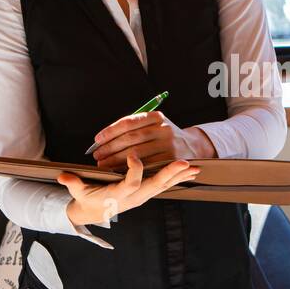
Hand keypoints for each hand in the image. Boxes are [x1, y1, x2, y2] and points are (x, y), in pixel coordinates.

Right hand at [59, 151, 200, 225]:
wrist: (95, 212)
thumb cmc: (88, 199)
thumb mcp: (79, 192)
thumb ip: (73, 184)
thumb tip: (62, 176)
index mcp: (118, 196)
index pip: (131, 183)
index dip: (134, 169)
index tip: (133, 153)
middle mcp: (134, 197)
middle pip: (155, 186)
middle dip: (170, 174)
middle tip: (184, 163)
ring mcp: (142, 196)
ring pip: (163, 185)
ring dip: (179, 176)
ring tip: (195, 167)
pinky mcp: (146, 193)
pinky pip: (164, 185)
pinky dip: (177, 178)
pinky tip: (190, 171)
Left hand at [89, 111, 215, 170]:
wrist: (193, 147)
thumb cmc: (164, 137)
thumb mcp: (154, 125)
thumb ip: (134, 127)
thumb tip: (104, 137)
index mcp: (157, 117)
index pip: (129, 122)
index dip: (110, 131)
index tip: (97, 140)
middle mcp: (164, 129)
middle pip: (131, 138)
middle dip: (110, 147)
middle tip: (97, 155)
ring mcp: (169, 145)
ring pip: (136, 153)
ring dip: (116, 160)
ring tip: (103, 164)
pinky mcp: (171, 161)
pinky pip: (145, 165)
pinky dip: (129, 169)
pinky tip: (117, 171)